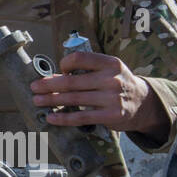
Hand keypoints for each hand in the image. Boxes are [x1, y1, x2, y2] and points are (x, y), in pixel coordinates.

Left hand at [29, 51, 168, 138]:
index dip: (65, 64)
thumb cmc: (117, 84)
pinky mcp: (110, 116)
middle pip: (72, 81)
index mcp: (110, 63)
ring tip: (38, 101)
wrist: (142, 103)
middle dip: (49, 85)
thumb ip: (85, 72)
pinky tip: (51, 117)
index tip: (59, 70)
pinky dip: (64, 118)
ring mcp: (111, 98)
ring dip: (52, 100)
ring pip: (74, 99)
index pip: (80, 58)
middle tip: (34, 88)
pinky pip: (81, 117)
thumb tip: (52, 77)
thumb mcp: (108, 71)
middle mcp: (112, 79)